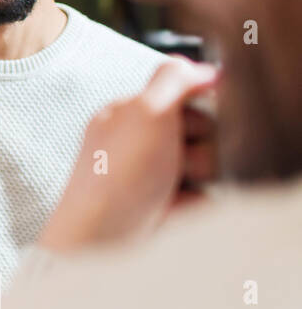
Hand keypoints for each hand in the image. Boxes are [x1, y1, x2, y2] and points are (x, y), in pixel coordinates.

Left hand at [39, 58, 217, 252]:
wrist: (101, 240)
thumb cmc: (117, 176)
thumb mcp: (145, 112)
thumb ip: (173, 79)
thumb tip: (202, 68)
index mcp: (127, 114)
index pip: (181, 93)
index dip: (195, 105)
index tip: (187, 119)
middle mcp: (138, 142)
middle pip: (201, 129)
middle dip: (198, 143)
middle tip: (171, 158)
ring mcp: (151, 175)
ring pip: (206, 163)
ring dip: (197, 174)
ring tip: (167, 187)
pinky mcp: (164, 207)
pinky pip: (202, 196)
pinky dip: (193, 203)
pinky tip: (170, 210)